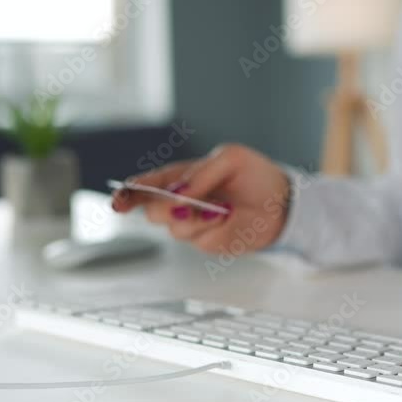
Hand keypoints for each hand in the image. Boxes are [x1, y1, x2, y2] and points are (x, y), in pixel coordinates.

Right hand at [112, 144, 290, 253]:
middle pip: (152, 211)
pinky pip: (197, 239)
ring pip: (174, 227)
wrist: (282, 203)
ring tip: (220, 209)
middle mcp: (181, 201)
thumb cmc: (255, 175)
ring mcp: (192, 223)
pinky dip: (210, 227)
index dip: (127, 194)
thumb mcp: (230, 160)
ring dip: (194, 217)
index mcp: (180, 176)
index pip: (145, 186)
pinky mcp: (206, 241)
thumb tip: (177, 193)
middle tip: (181, 203)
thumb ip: (200, 174)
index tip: (119, 201)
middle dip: (162, 208)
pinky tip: (225, 218)